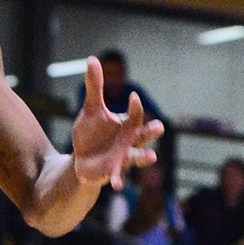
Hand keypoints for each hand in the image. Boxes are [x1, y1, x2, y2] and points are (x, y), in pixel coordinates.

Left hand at [70, 57, 161, 189]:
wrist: (83, 159)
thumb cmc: (92, 133)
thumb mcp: (91, 109)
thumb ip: (94, 87)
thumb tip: (92, 59)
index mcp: (126, 125)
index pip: (135, 114)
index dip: (135, 106)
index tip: (133, 97)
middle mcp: (129, 142)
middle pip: (143, 136)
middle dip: (151, 131)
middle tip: (159, 126)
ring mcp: (122, 158)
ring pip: (137, 157)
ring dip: (145, 157)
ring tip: (152, 156)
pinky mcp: (112, 172)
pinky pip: (117, 176)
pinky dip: (118, 180)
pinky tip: (116, 185)